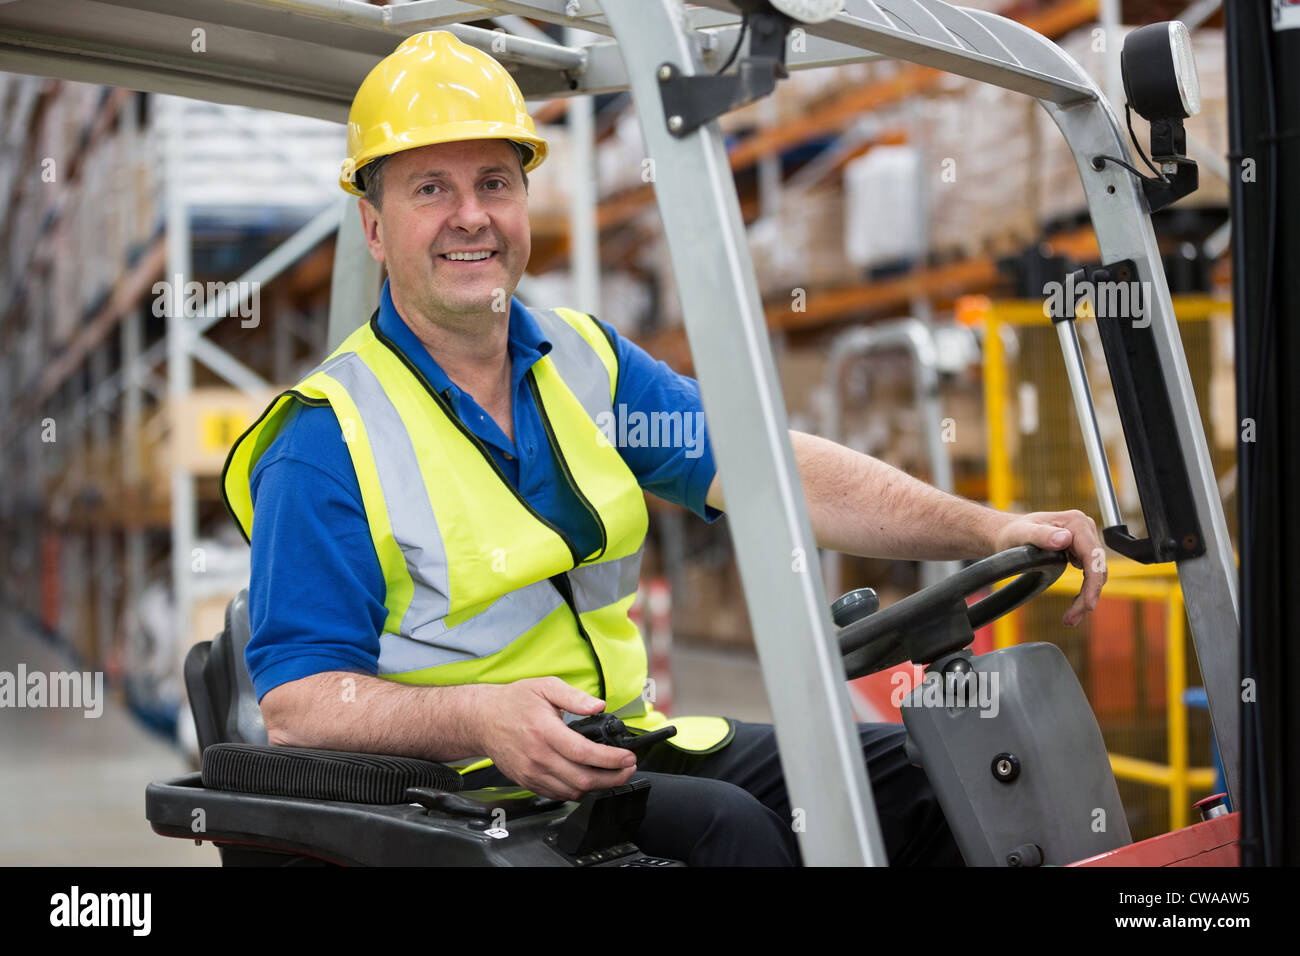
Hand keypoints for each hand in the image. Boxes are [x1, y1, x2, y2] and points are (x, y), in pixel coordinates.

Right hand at [476, 677, 636, 800]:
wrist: (482, 720)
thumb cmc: (513, 702)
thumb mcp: (545, 686)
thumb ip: (574, 696)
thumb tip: (598, 706)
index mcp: (545, 731)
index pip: (584, 752)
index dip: (611, 759)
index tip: (628, 757)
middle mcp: (538, 756)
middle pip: (582, 778)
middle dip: (612, 777)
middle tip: (628, 769)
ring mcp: (532, 773)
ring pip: (573, 791)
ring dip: (598, 787)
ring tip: (612, 774)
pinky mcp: (527, 782)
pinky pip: (558, 794)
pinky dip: (577, 790)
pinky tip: (588, 779)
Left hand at [991, 510, 1107, 626]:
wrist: (1007, 533)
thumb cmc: (1012, 533)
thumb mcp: (1022, 534)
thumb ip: (1041, 535)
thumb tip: (1064, 538)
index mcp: (1076, 522)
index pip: (1093, 557)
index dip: (1093, 583)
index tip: (1088, 605)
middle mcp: (1085, 528)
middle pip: (1097, 568)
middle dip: (1087, 596)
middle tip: (1071, 619)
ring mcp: (1085, 539)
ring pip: (1095, 574)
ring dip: (1086, 597)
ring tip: (1070, 618)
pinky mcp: (1081, 550)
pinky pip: (1089, 574)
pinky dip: (1083, 591)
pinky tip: (1074, 606)